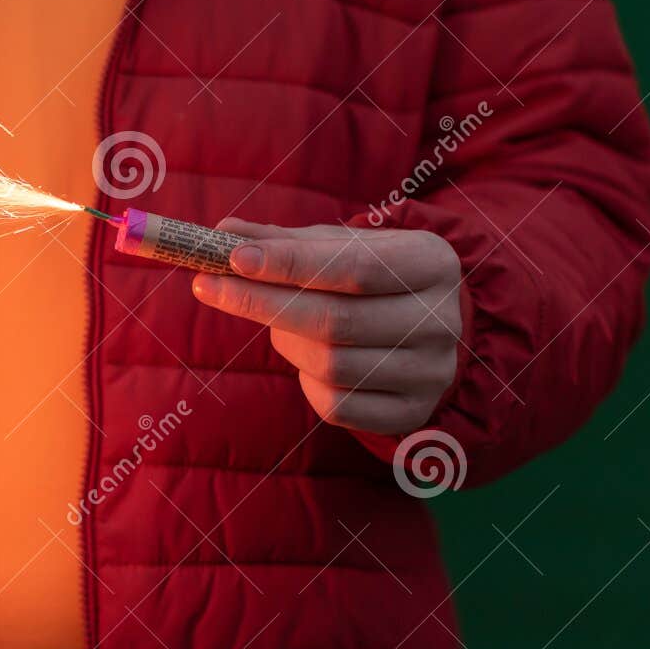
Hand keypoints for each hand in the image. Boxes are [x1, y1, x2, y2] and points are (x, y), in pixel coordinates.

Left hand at [192, 219, 462, 434]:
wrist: (429, 330)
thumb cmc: (373, 277)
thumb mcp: (340, 247)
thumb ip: (283, 241)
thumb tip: (222, 235)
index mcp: (431, 263)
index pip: (354, 267)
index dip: (289, 264)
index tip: (232, 258)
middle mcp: (441, 320)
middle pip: (337, 320)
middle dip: (263, 303)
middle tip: (208, 286)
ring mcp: (431, 372)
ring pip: (332, 366)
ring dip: (286, 342)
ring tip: (276, 323)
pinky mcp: (411, 413)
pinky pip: (337, 406)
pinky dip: (306, 382)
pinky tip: (305, 359)